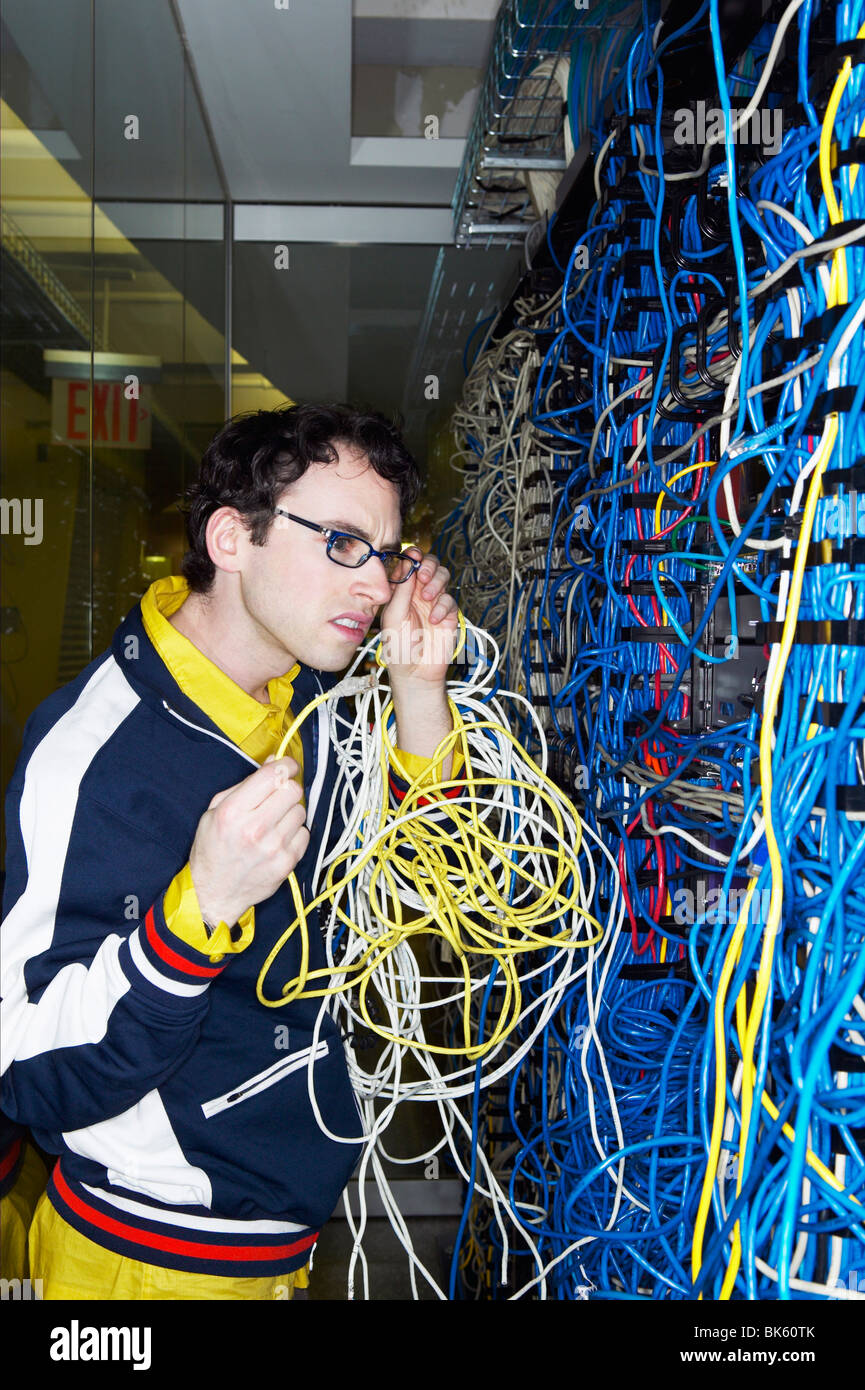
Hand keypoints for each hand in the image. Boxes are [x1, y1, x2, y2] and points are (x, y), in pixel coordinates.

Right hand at [189, 757, 307, 926]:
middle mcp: (255, 828)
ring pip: (301, 811)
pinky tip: (278, 839)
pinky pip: (305, 834)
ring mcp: (274, 847)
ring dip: (290, 812)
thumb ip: (245, 784)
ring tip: (274, 822)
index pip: (274, 775)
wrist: (214, 892)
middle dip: (287, 789)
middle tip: (277, 797)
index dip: (286, 765)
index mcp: (233, 811)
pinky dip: (295, 833)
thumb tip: (274, 762)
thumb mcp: (215, 810)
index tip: (287, 766)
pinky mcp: (287, 862)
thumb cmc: (213, 849)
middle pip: (293, 790)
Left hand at [379, 549, 458, 688]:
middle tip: (423, 576)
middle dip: (429, 565)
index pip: (409, 564)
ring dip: (436, 583)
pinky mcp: (448, 614)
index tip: (413, 556)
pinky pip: (449, 600)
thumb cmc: (399, 647)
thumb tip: (407, 563)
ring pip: (442, 577)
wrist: (416, 672)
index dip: (412, 557)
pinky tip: (434, 620)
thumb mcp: (393, 616)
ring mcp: (434, 602)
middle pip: (430, 565)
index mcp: (401, 591)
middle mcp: (418, 593)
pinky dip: (442, 607)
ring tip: (427, 597)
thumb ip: (401, 589)